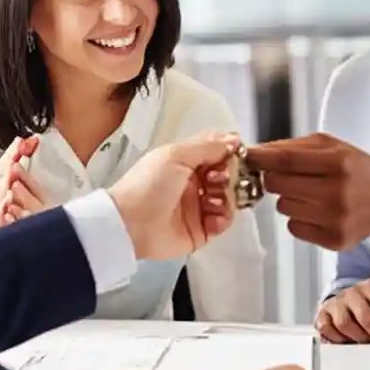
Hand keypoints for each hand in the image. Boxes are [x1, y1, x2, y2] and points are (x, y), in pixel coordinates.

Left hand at [108, 132, 238, 259]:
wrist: (129, 225)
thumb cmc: (145, 186)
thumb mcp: (176, 155)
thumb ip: (207, 145)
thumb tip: (233, 139)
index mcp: (185, 162)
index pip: (218, 153)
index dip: (231, 153)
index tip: (240, 155)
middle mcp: (193, 183)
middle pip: (228, 176)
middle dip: (232, 176)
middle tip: (223, 178)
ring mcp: (197, 207)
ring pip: (229, 199)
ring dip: (227, 198)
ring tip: (213, 199)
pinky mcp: (200, 230)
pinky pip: (223, 223)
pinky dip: (223, 218)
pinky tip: (213, 216)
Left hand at [247, 133, 369, 254]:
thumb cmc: (356, 169)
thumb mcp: (332, 146)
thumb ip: (293, 147)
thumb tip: (257, 152)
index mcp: (338, 162)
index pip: (286, 160)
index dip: (261, 158)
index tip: (246, 156)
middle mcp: (338, 191)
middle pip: (277, 185)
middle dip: (274, 178)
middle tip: (287, 176)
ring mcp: (336, 219)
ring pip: (283, 207)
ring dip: (289, 199)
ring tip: (311, 194)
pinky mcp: (334, 240)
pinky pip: (293, 228)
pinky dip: (299, 218)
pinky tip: (318, 211)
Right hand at [316, 277, 369, 344]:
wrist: (349, 298)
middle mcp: (353, 292)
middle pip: (367, 318)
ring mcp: (336, 303)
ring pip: (345, 324)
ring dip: (360, 338)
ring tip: (369, 344)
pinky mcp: (323, 314)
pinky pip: (327, 329)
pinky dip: (338, 339)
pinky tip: (348, 341)